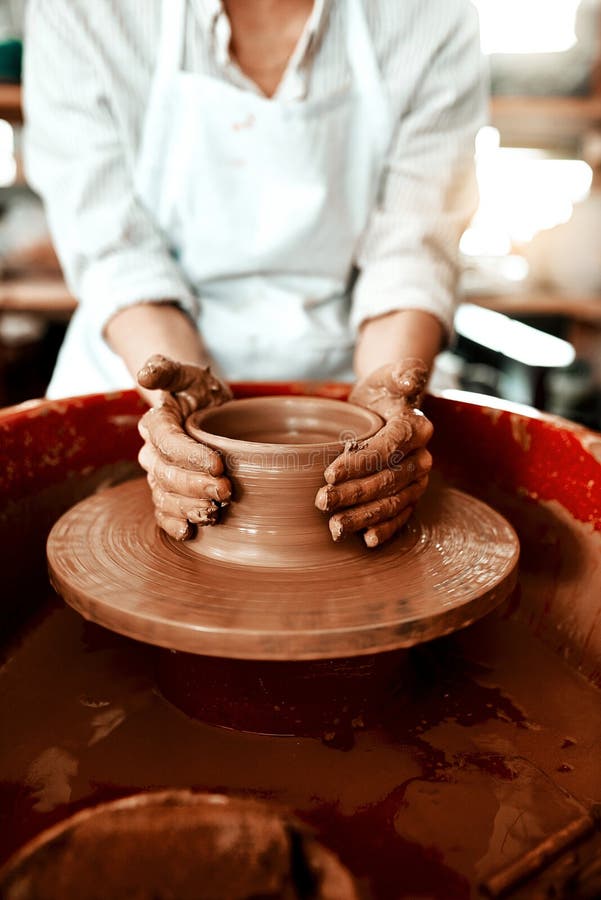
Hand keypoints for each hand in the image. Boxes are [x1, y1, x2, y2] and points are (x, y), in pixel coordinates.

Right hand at [137, 354, 232, 539]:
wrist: (203, 409)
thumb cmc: (197, 390)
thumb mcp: (187, 373)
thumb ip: (167, 369)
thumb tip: (145, 374)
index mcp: (156, 424)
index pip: (168, 442)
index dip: (190, 456)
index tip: (218, 464)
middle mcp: (152, 452)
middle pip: (167, 475)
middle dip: (195, 486)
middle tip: (226, 491)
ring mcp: (159, 475)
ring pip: (165, 497)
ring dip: (188, 508)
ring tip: (214, 512)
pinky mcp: (169, 492)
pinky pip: (164, 513)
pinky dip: (174, 524)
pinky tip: (190, 532)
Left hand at [315, 360, 432, 547]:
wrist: (389, 408)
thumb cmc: (385, 391)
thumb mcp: (391, 374)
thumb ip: (404, 372)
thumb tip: (412, 380)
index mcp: (416, 428)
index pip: (387, 449)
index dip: (359, 463)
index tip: (329, 473)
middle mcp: (421, 457)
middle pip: (387, 480)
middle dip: (354, 494)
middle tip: (322, 502)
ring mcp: (417, 480)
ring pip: (392, 502)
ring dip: (363, 518)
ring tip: (335, 527)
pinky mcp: (409, 495)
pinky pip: (400, 516)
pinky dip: (385, 529)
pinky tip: (367, 541)